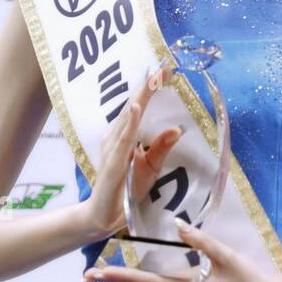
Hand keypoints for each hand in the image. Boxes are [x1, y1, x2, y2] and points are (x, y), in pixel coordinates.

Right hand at [81, 63, 183, 240]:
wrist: (104, 215)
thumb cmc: (126, 188)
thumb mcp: (151, 166)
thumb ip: (161, 148)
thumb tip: (177, 129)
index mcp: (124, 136)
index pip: (139, 107)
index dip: (150, 89)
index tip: (164, 69)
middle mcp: (115, 137)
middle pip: (133, 106)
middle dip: (147, 85)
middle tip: (162, 66)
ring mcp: (112, 147)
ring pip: (128, 116)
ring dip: (141, 96)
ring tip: (153, 78)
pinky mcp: (113, 161)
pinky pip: (123, 138)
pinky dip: (129, 121)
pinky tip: (135, 107)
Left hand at [85, 218, 281, 281]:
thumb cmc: (248, 279)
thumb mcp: (226, 256)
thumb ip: (200, 241)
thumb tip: (176, 225)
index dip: (122, 276)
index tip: (100, 273)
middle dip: (116, 280)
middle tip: (89, 274)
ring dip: (128, 281)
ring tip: (105, 272)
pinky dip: (143, 281)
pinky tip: (134, 275)